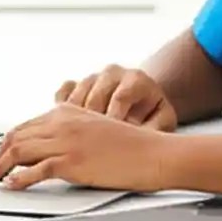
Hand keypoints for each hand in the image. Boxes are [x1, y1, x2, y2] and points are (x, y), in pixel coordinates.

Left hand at [0, 103, 176, 191]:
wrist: (152, 152)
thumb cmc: (130, 144)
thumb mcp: (96, 127)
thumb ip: (71, 130)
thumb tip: (48, 145)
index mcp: (68, 111)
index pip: (26, 124)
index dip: (7, 141)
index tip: (0, 153)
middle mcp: (63, 122)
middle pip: (17, 136)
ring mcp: (66, 141)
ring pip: (20, 150)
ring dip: (3, 166)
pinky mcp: (72, 162)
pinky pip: (35, 170)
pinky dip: (19, 179)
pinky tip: (12, 185)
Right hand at [55, 65, 177, 131]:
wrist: (142, 99)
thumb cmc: (152, 114)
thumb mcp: (162, 120)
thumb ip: (154, 128)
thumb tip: (139, 139)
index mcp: (135, 79)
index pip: (121, 96)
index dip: (115, 119)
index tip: (113, 139)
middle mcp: (112, 74)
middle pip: (95, 97)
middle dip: (93, 124)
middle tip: (93, 146)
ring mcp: (92, 78)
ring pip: (76, 96)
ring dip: (75, 120)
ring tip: (79, 142)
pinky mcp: (76, 85)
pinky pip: (62, 94)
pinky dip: (60, 110)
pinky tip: (63, 127)